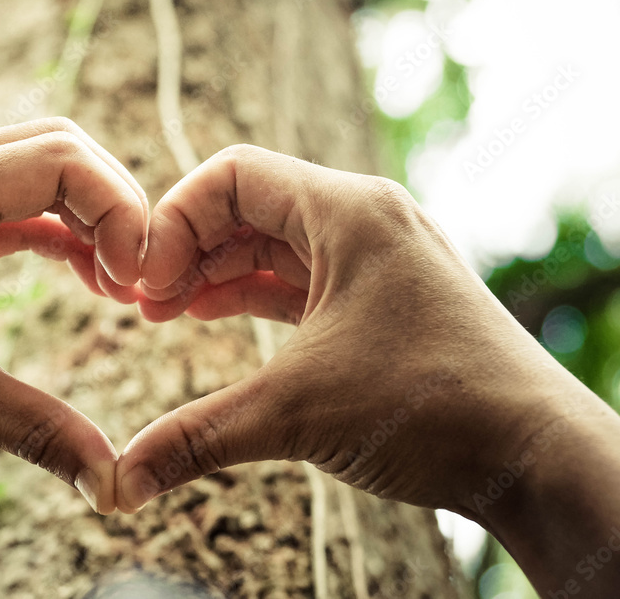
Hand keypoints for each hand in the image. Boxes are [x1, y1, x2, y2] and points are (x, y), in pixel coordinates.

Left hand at [0, 118, 147, 513]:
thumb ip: (43, 432)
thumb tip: (115, 484)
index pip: (62, 158)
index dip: (120, 209)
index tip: (136, 278)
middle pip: (53, 145)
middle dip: (109, 204)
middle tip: (135, 275)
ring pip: (27, 164)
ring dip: (80, 213)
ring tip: (112, 280)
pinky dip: (45, 225)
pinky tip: (77, 270)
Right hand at [117, 145, 619, 591]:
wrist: (534, 456)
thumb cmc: (434, 408)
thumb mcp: (297, 413)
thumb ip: (198, 436)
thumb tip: (122, 480)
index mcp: (348, 213)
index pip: (233, 175)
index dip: (175, 220)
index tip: (145, 282)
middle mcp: (365, 221)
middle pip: (249, 205)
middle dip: (188, 250)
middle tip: (144, 304)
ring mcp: (377, 259)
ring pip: (273, 243)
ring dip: (215, 272)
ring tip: (165, 312)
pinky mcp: (381, 297)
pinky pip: (299, 277)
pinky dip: (250, 292)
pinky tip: (210, 314)